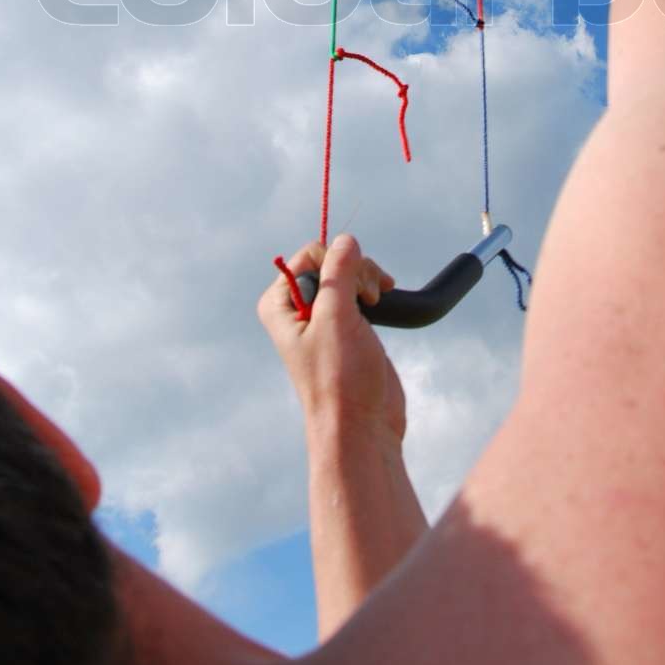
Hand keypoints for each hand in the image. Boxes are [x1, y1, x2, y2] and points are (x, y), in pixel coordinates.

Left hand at [258, 234, 406, 441]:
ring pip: (349, 275)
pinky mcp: (347, 328)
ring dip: (368, 281)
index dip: (337, 264)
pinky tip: (384, 302)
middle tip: (369, 299)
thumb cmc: (340, 378)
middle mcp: (297, 309)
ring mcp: (323, 319)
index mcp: (279, 304)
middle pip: (332, 262)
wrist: (362, 425)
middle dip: (356, 273)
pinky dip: (374, 292)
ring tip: (378, 303)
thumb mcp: (335, 317)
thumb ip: (338, 273)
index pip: (310, 255)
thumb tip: (346, 239)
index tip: (354, 290)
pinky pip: (359, 292)